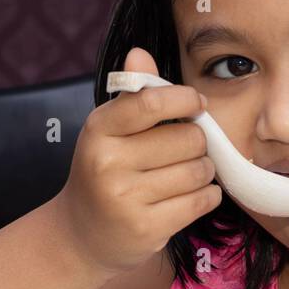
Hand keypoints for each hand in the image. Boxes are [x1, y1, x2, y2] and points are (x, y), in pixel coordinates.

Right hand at [53, 47, 220, 273]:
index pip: (151, 102)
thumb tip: (140, 53)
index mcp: (99, 130)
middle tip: (184, 152)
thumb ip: (132, 95)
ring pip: (199, 171)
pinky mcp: (147, 228)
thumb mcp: (109, 132)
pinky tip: (190, 197)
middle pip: (188, 138)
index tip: (196, 104)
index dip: (185, 99)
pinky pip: (202, 200)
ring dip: (203, 172)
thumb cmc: (106, 173)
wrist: (82, 236)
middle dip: (197, 143)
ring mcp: (126, 198)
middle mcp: (108, 163)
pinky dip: (207, 196)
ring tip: (183, 176)